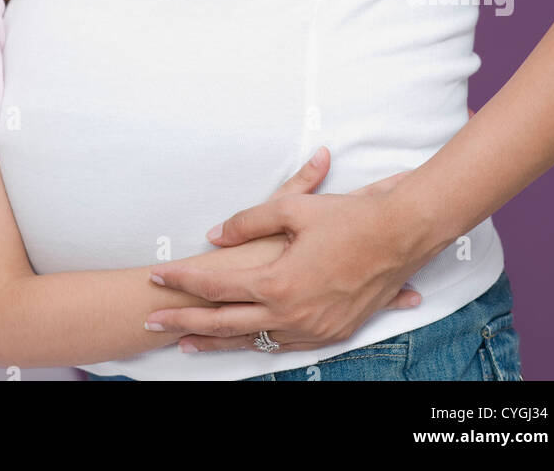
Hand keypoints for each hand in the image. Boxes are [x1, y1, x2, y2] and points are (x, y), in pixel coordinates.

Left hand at [145, 147, 432, 354]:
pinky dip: (259, 343)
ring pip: (253, 341)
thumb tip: (216, 234)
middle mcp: (292, 314)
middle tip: (151, 322)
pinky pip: (285, 345)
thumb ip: (248, 222)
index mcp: (278, 282)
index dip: (181, 282)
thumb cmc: (348, 217)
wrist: (401, 236)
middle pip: (224, 323)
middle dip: (184, 323)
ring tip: (186, 342)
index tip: (156, 277)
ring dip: (217, 341)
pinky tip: (245, 341)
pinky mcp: (331, 334)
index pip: (216, 286)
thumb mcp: (292, 209)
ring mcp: (313, 329)